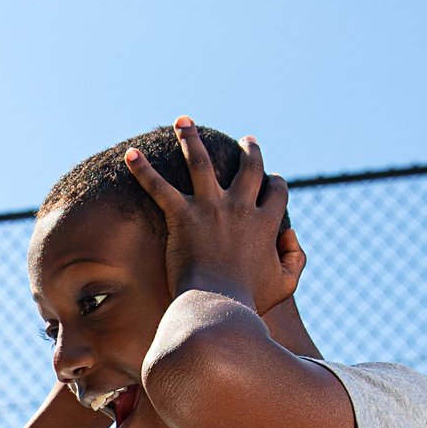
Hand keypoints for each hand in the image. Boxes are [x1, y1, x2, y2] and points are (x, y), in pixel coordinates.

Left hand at [125, 118, 302, 315]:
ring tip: (182, 121)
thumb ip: (296, 259)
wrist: (217, 306)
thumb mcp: (285, 284)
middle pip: (249, 167)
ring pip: (200, 163)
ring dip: (191, 138)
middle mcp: (241, 207)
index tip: (270, 182)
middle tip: (246, 139)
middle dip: (249, 150)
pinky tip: (130, 154)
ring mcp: (211, 209)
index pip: (275, 191)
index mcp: (266, 222)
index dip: (274, 184)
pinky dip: (143, 170)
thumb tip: (291, 236)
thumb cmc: (248, 301)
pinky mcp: (183, 217)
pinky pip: (159, 188)